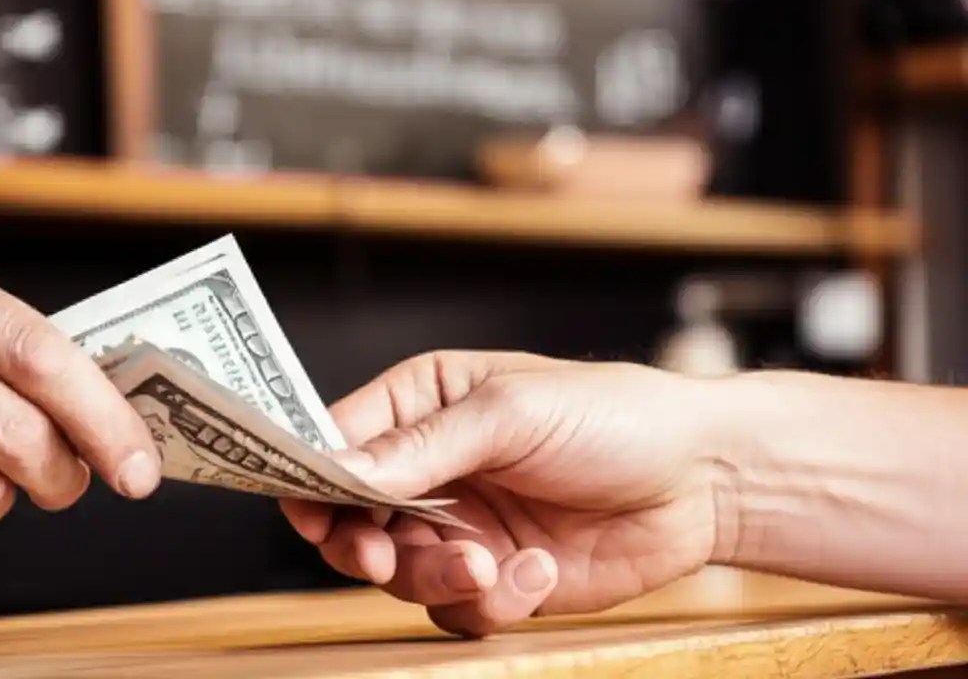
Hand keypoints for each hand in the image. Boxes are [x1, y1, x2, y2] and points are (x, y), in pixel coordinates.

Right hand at [280, 351, 725, 637]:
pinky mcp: (496, 577)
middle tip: (380, 555)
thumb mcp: (511, 413)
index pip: (336, 440)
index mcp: (423, 404)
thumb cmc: (613, 415)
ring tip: (488, 566)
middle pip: (351, 519)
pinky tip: (535, 572)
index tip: (310, 510)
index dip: (312, 476)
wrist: (703, 480)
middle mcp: (432, 468)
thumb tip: (342, 471)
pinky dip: (490, 602)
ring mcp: (461, 526)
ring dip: (436, 577)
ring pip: (399, 573)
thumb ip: (422, 447)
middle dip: (362, 544)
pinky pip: (455, 609)